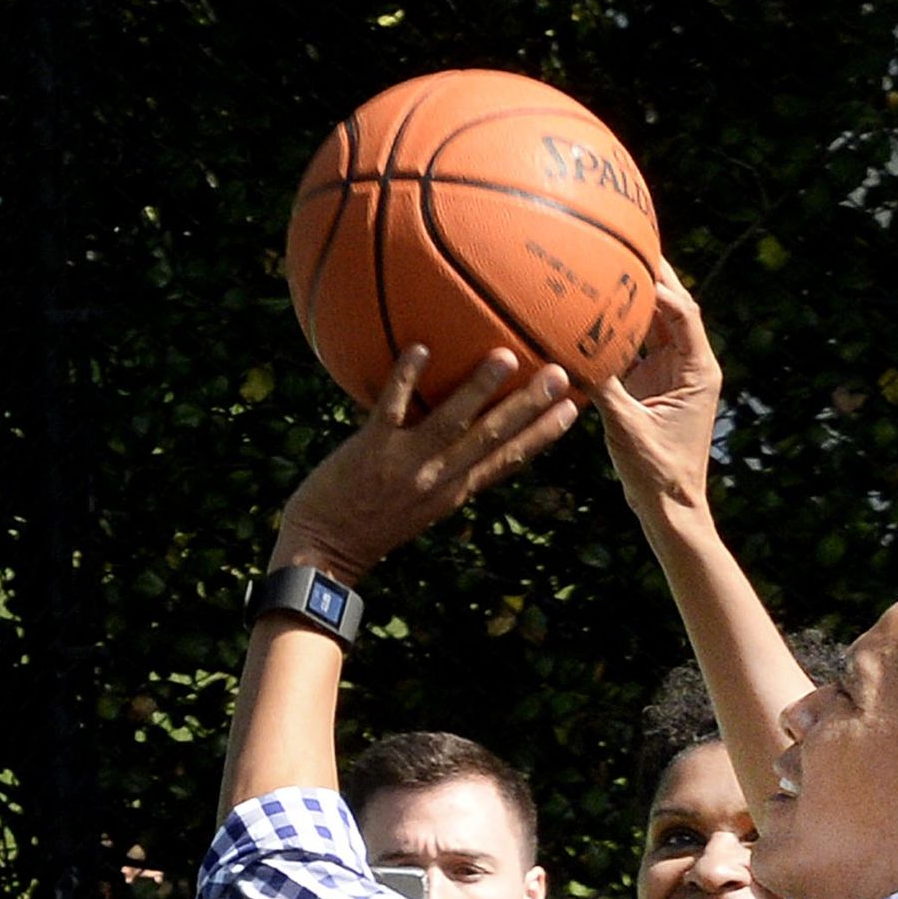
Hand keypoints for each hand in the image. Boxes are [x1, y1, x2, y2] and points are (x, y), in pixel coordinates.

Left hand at [269, 348, 579, 583]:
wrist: (324, 550)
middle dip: (530, 407)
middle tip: (560, 375)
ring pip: (453, 423)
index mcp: (456, 492)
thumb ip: (441, 474)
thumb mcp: (419, 507)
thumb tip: (456, 436)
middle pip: (494, 438)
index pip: (509, 460)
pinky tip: (421, 348)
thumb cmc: (367, 525)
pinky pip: (392, 408)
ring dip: (480, 389)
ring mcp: (407, 464)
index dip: (543, 436)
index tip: (574, 410)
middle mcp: (439, 479)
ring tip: (507, 356)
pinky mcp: (371, 450)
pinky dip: (406, 378)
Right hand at [596, 262, 721, 525]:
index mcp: (698, 369)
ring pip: (656, 323)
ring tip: (607, 260)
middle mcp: (690, 365)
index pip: (682, 311)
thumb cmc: (657, 474)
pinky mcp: (655, 386)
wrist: (669, 509)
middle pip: (673, 307)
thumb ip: (602, 384)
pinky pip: (639, 346)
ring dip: (634, 296)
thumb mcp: (625, 426)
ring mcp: (673, 374)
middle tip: (624, 239)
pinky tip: (594, 305)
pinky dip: (620, 326)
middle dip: (650, 275)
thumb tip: (569, 347)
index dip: (658, 284)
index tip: (629, 262)